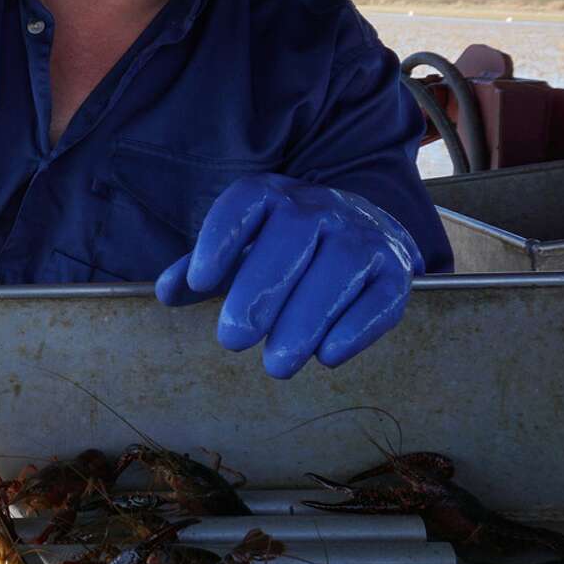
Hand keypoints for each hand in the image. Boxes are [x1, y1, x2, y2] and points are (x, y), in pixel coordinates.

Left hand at [154, 174, 424, 379]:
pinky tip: (327, 357)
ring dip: (307, 319)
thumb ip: (200, 270)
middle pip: (293, 237)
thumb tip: (167, 292)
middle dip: (260, 290)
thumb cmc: (281, 249)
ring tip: (276, 366)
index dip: (220, 238)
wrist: (363, 232)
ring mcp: (363, 236)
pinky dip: (356, 328)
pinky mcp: (396, 272)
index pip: (245, 203)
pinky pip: (382, 296)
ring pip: (340, 267)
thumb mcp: (238, 250)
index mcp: (273, 197)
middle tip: (231, 341)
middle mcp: (321, 208)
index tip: (200, 282)